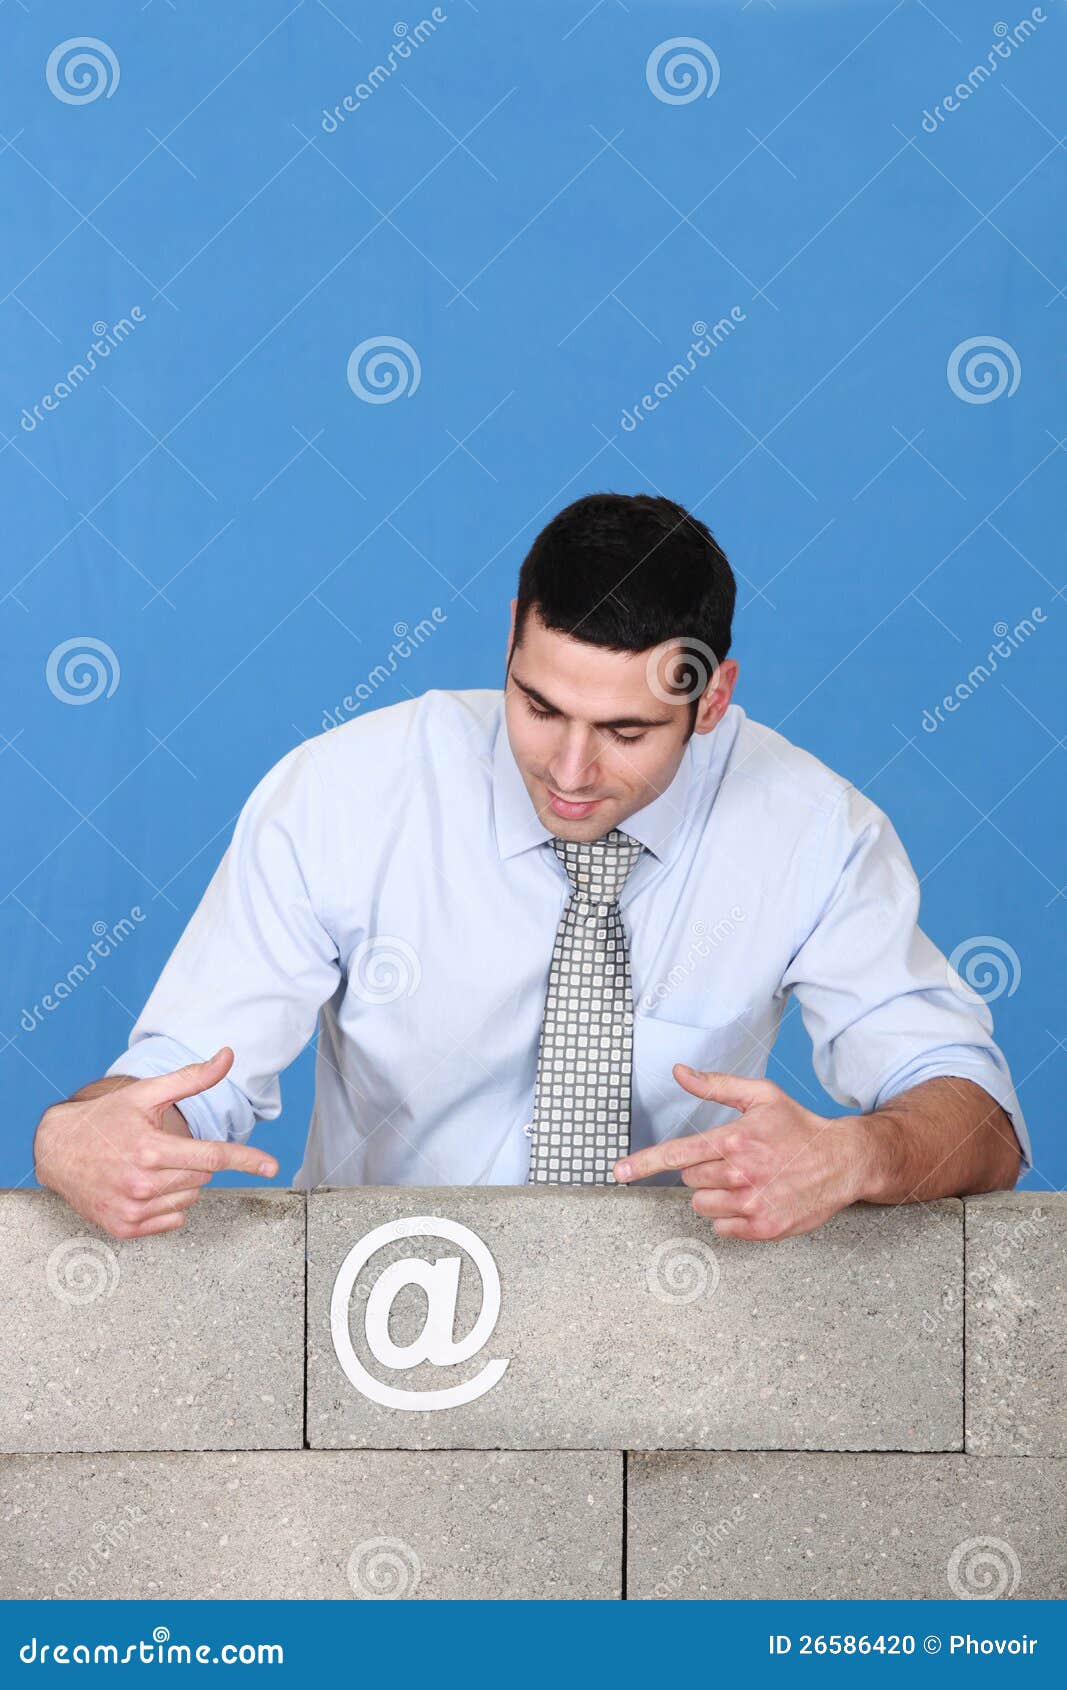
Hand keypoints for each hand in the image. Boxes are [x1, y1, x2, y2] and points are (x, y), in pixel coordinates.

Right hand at [33, 1048, 277, 1239]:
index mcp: (150, 1150)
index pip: (212, 1156)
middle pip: (203, 1176)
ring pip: (190, 1198)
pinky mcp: (124, 1228)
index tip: (272, 1166)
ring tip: (149, 1166)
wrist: (58, 1151)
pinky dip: (168, 1204)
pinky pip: (173, 1219)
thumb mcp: (146, 1094)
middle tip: (164, 1148)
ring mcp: (132, 1209)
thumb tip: (227, 1057)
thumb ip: (191, 1078)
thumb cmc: (106, 1119)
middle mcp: (141, 1184)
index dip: (246, 1159)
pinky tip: (144, 1187)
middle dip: (194, 1160)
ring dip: (181, 1182)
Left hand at [612, 1065, 869, 1240]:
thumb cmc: (798, 1127)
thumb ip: (716, 1085)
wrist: (843, 1161)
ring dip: (715, 1194)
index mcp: (734, 1140)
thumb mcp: (761, 1095)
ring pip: (701, 1204)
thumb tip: (679, 1072)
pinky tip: (754, 1199)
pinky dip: (730, 1216)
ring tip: (746, 1181)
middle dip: (703, 1170)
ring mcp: (752, 1204)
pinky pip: (721, 1227)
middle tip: (734, 1161)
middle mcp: (740, 1174)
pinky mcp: (764, 1228)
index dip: (643, 1163)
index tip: (618, 1171)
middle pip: (688, 1180)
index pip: (678, 1154)